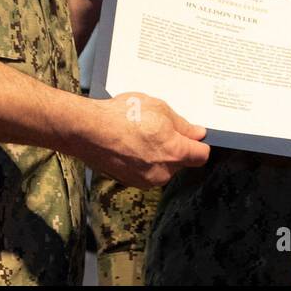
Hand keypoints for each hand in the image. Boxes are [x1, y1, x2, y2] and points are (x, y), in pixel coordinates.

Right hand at [82, 92, 209, 188]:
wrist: (89, 130)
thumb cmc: (123, 115)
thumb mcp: (159, 108)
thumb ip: (182, 124)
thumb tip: (198, 134)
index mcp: (175, 153)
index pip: (201, 155)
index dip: (199, 143)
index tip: (193, 135)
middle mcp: (164, 172)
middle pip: (181, 162)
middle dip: (175, 147)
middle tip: (159, 128)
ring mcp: (146, 180)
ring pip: (163, 167)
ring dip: (158, 155)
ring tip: (140, 135)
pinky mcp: (131, 182)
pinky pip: (146, 171)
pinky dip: (143, 161)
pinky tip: (130, 145)